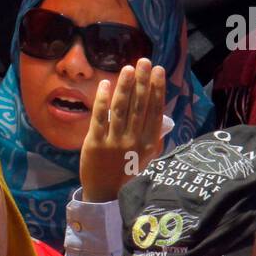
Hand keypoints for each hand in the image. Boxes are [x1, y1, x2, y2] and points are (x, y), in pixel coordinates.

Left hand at [78, 59, 165, 202]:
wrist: (106, 194)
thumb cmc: (127, 172)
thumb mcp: (146, 156)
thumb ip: (153, 135)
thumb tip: (160, 113)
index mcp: (149, 143)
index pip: (154, 110)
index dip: (156, 89)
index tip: (158, 71)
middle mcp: (134, 141)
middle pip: (139, 106)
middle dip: (142, 81)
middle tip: (144, 61)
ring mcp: (115, 142)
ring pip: (122, 109)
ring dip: (126, 86)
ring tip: (128, 68)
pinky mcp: (95, 144)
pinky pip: (100, 118)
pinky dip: (103, 100)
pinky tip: (106, 84)